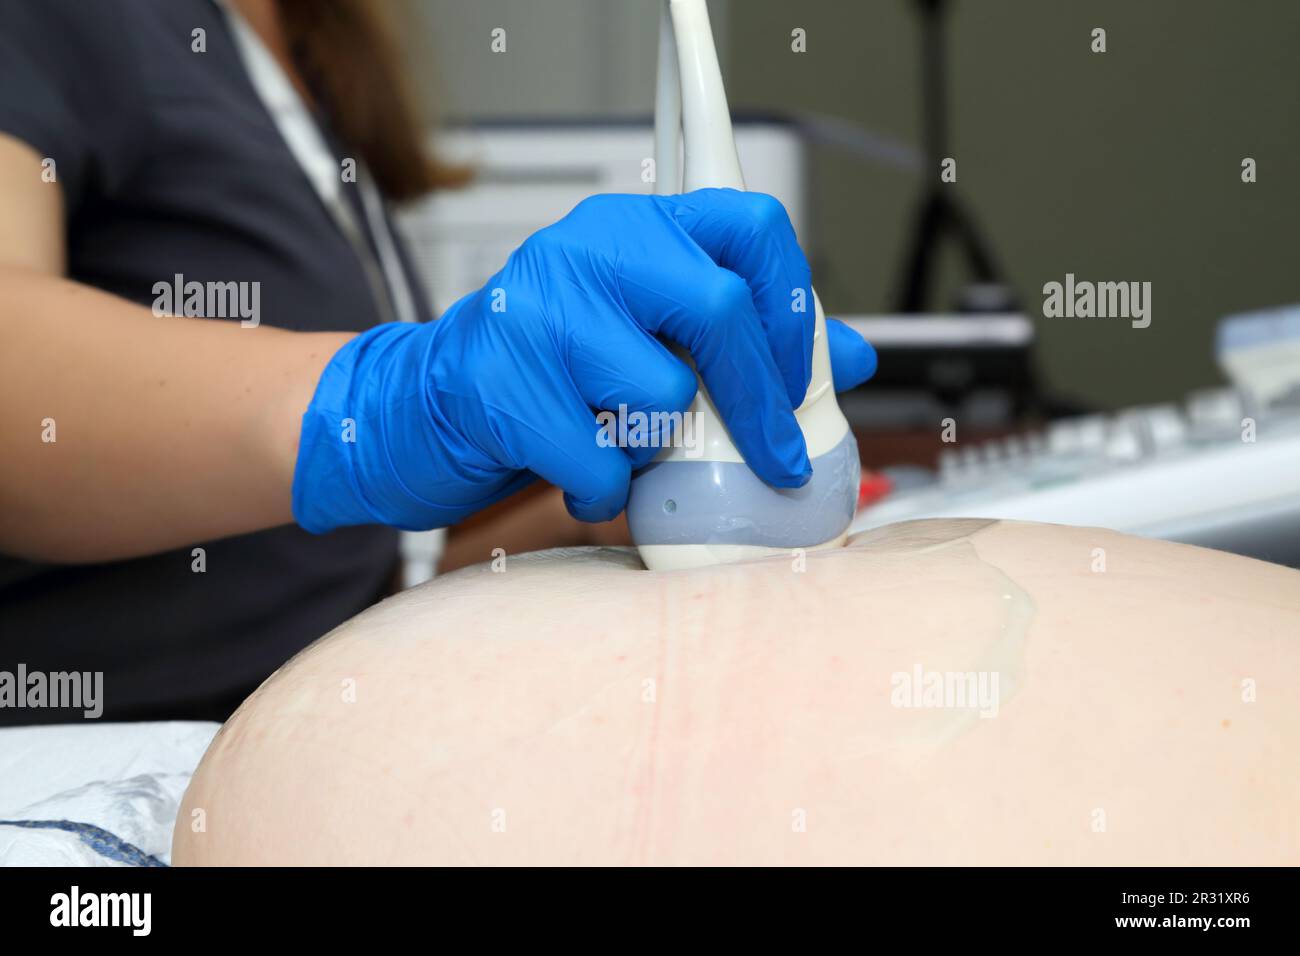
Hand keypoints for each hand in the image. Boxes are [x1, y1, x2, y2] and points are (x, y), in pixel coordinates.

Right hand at [292, 188, 876, 532]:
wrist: (420, 407)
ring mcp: (538, 309)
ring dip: (658, 446)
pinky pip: (604, 460)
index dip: (795, 307)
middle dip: (761, 400)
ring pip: (664, 393)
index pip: (751, 225)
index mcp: (636, 227)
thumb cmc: (546, 374)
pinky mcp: (501, 382)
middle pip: (720, 307)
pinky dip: (605, 490)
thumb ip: (746, 344)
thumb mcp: (648, 338)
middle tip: (776, 456)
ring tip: (619, 444)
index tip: (804, 378)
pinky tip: (580, 475)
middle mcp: (588, 249)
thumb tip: (850, 358)